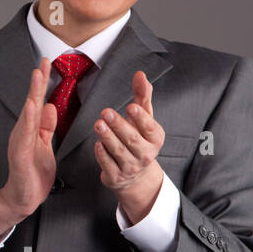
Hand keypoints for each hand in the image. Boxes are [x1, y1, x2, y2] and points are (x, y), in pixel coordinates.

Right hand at [0, 58, 57, 242]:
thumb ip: (47, 127)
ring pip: (28, 115)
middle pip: (31, 103)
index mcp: (30, 130)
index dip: (42, 84)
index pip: (37, 102)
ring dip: (32, 94)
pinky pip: (25, 135)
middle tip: (43, 61)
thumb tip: (51, 106)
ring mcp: (20, 143)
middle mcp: (23, 133)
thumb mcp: (45, 146)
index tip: (47, 64)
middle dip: (37, 82)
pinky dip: (28, 119)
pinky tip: (32, 106)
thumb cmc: (33, 174)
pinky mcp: (21, 155)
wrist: (23, 199)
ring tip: (37, 77)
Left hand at [94, 70, 165, 224]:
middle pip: (131, 139)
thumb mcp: (143, 118)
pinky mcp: (116, 177)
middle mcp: (146, 154)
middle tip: (105, 112)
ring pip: (118, 151)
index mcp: (155, 138)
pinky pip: (108, 164)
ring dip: (108, 137)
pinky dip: (102, 154)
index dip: (141, 117)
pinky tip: (97, 144)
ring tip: (98, 124)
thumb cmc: (138, 140)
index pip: (149, 127)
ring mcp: (131, 167)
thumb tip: (139, 74)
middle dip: (119, 125)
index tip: (131, 107)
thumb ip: (142, 96)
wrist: (134, 176)